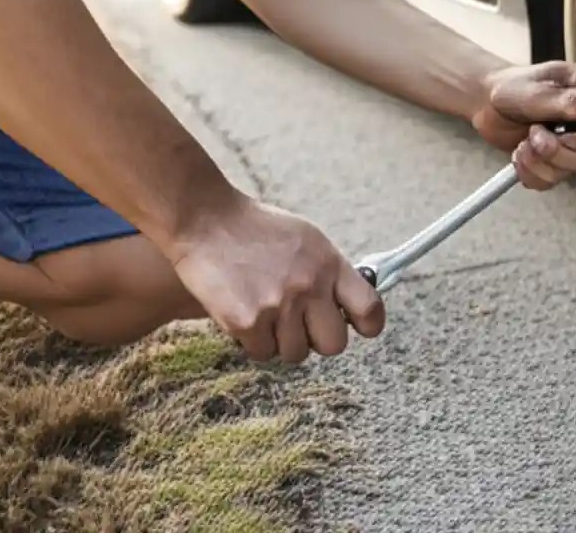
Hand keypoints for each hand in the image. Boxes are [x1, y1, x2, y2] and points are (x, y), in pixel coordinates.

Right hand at [169, 196, 384, 362]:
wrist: (206, 221)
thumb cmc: (258, 230)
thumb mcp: (308, 240)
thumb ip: (331, 272)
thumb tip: (349, 307)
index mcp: (330, 264)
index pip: (369, 308)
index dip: (368, 325)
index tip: (358, 327)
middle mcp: (309, 286)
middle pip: (334, 344)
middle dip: (318, 339)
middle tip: (300, 324)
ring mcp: (278, 306)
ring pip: (296, 353)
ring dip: (282, 341)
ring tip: (267, 314)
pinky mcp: (247, 321)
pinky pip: (262, 353)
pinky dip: (254, 342)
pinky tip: (246, 315)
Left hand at [471, 61, 575, 189]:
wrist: (486, 103)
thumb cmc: (510, 87)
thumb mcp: (533, 90)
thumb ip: (566, 99)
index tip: (564, 134)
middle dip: (559, 151)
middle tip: (535, 133)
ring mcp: (572, 145)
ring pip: (571, 171)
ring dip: (541, 161)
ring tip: (524, 141)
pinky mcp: (556, 162)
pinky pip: (551, 180)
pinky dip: (531, 172)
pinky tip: (521, 153)